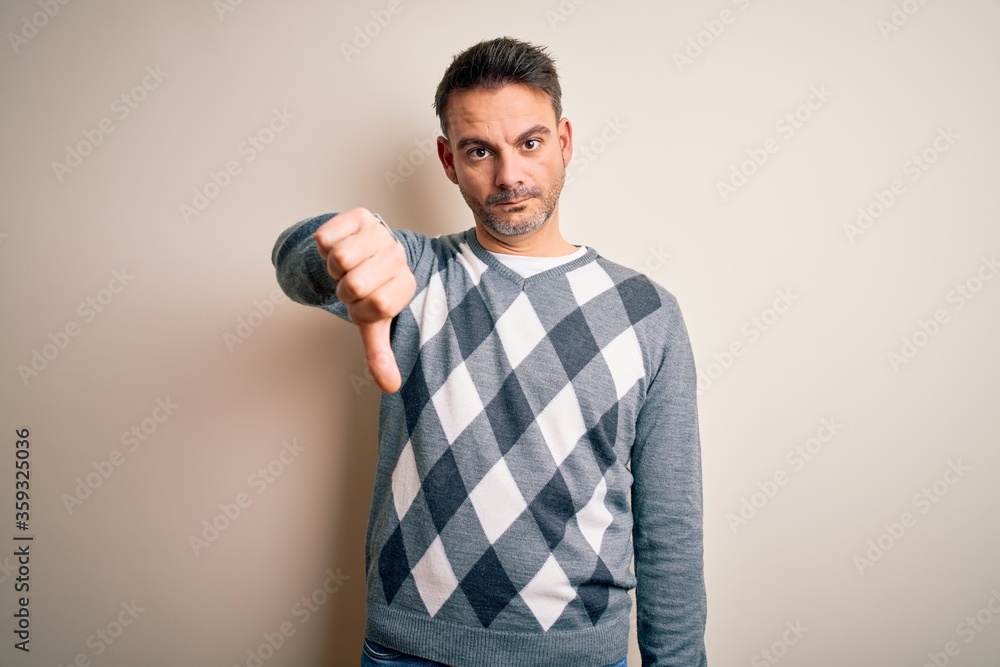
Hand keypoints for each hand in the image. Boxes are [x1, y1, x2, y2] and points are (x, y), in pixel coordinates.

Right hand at [313, 208, 415, 392]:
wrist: (364, 253)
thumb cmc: (370, 289)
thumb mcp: (373, 323)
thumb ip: (381, 354)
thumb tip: (390, 386)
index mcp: (406, 284)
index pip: (377, 306)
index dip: (360, 309)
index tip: (364, 303)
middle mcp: (398, 255)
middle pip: (354, 283)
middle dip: (344, 289)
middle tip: (353, 283)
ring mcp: (381, 233)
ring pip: (340, 259)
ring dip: (333, 268)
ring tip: (346, 267)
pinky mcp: (360, 216)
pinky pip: (327, 237)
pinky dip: (324, 247)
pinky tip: (338, 246)